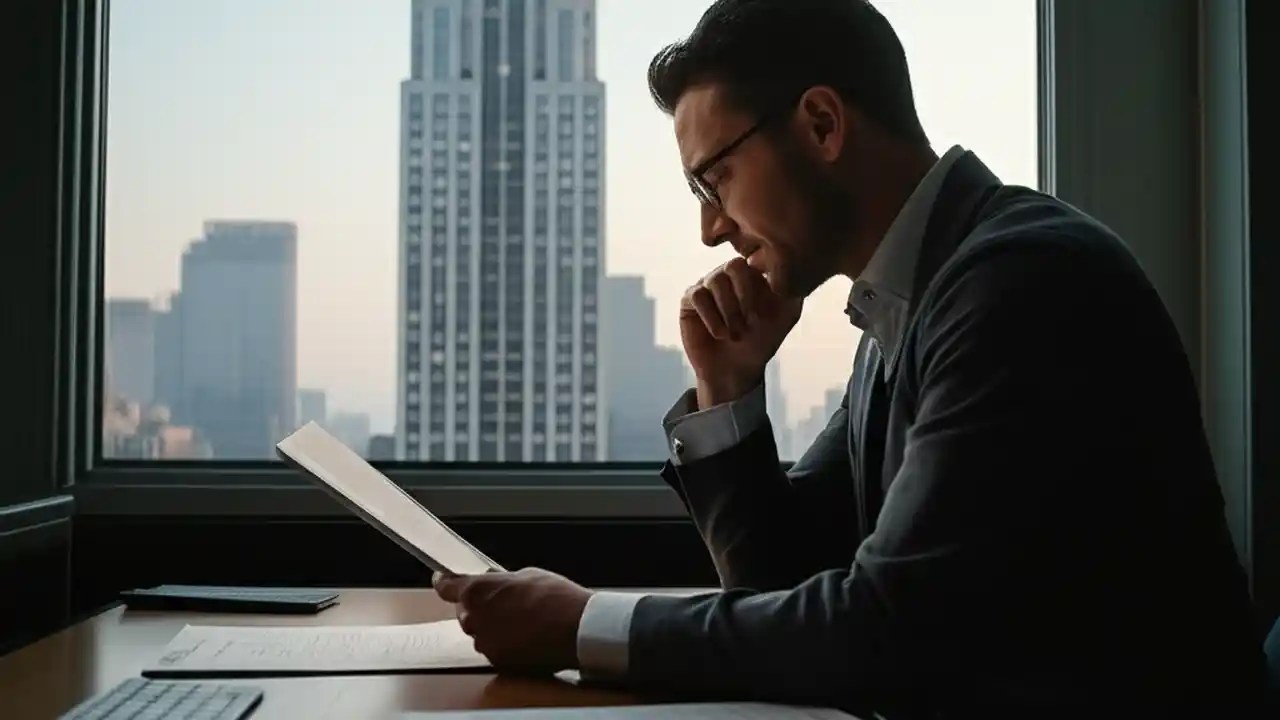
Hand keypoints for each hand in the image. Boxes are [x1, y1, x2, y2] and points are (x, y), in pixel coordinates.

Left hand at [433, 567, 591, 673]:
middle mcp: (474, 618)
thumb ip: (501, 582)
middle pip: (465, 612)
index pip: (447, 587)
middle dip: (479, 607)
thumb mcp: (525, 575)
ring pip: (480, 632)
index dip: (445, 582)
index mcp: (477, 591)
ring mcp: (486, 643)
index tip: (442, 579)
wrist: (577, 628)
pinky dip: (504, 643)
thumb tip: (495, 586)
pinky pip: (494, 649)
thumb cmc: (554, 597)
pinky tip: (525, 635)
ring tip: (520, 620)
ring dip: (492, 626)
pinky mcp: (499, 662)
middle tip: (502, 601)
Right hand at [681, 257, 802, 407]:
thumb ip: (794, 292)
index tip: (764, 315)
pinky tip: (720, 334)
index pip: (757, 261)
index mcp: (753, 273)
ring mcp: (708, 284)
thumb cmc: (761, 341)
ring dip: (730, 311)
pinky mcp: (690, 299)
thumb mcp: (786, 316)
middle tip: (751, 323)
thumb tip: (796, 271)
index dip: (762, 288)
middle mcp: (729, 274)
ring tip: (736, 334)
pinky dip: (712, 317)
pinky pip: (698, 296)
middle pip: (734, 265)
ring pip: (715, 281)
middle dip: (744, 297)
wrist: (736, 369)